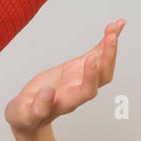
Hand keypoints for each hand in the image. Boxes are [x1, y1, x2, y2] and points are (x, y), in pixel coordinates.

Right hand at [5, 19, 123, 134]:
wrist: (28, 113)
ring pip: (103, 64)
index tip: (90, 60)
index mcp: (67, 102)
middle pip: (102, 77)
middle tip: (110, 38)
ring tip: (113, 27)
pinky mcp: (79, 68)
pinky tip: (117, 24)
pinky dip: (107, 40)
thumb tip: (48, 93)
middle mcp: (79, 90)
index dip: (92, 77)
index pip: (87, 91)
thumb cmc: (25, 115)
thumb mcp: (23, 115)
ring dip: (110, 46)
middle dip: (108, 58)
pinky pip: (97, 53)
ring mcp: (81, 78)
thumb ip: (36, 108)